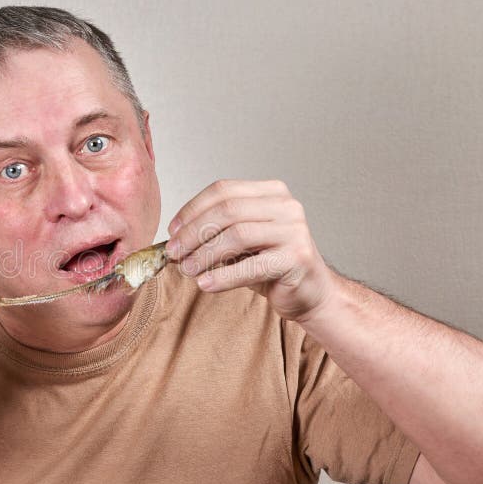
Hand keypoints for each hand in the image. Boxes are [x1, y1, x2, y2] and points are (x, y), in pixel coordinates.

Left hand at [165, 179, 335, 320]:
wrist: (309, 292)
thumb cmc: (271, 265)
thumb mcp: (240, 241)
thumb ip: (215, 232)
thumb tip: (175, 239)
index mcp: (271, 192)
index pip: (223, 191)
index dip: (192, 210)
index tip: (172, 231)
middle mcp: (286, 206)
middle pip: (228, 210)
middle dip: (194, 232)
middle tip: (174, 252)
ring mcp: (295, 230)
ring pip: (237, 235)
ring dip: (205, 254)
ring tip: (187, 270)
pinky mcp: (297, 258)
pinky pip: (252, 266)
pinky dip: (224, 276)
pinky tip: (205, 284)